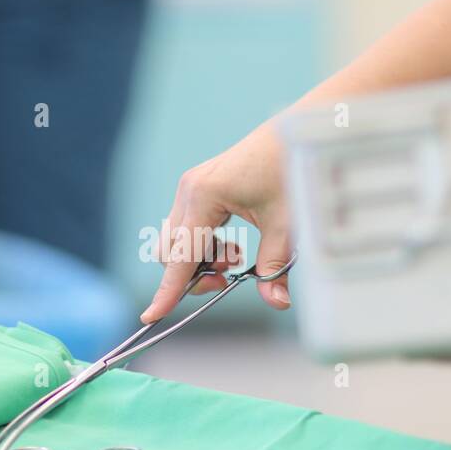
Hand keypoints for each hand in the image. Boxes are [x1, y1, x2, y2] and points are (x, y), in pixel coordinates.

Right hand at [141, 123, 291, 322]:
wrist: (298, 132)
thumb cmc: (293, 171)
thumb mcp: (287, 225)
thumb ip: (275, 267)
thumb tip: (276, 302)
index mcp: (204, 196)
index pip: (181, 256)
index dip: (168, 291)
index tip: (152, 317)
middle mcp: (189, 190)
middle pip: (170, 251)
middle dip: (193, 274)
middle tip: (228, 279)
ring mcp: (191, 187)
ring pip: (178, 241)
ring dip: (200, 260)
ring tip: (235, 259)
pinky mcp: (199, 187)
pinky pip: (188, 228)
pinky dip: (204, 246)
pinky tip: (232, 246)